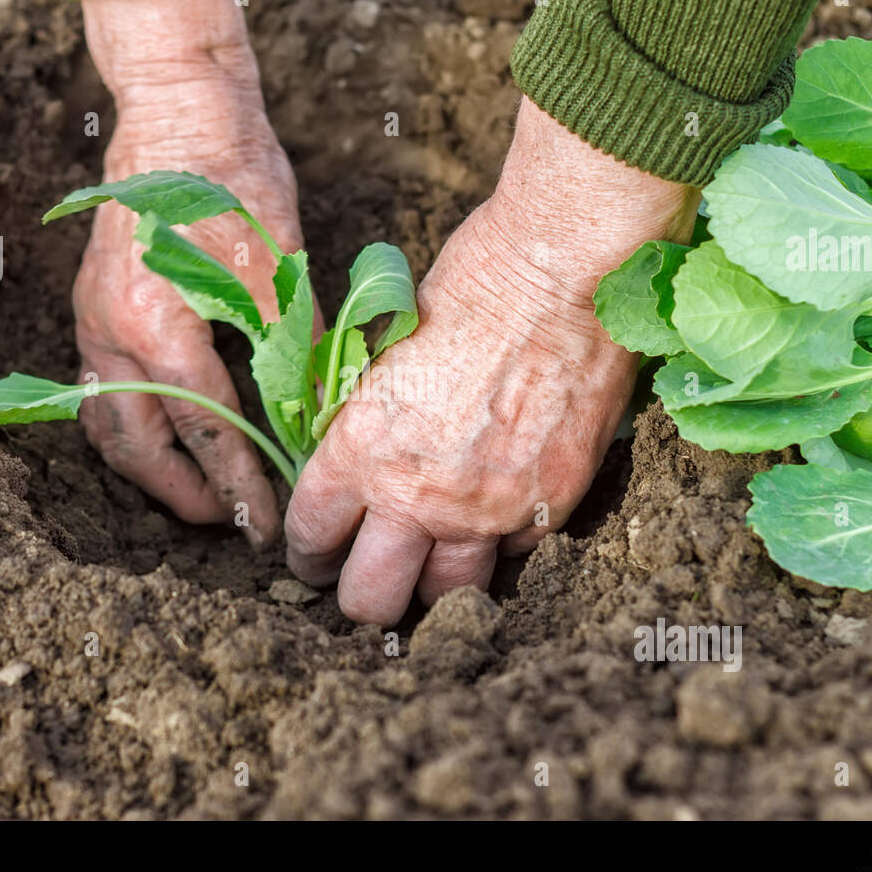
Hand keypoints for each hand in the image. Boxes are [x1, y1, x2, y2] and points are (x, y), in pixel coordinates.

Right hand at [73, 0, 302, 548]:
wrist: (179, 110)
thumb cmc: (232, 175)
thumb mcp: (277, 263)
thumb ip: (291, 348)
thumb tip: (318, 417)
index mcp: (154, 321)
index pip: (202, 426)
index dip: (236, 480)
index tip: (264, 523)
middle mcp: (109, 329)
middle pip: (136, 442)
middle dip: (183, 492)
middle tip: (231, 523)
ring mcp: (94, 319)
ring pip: (108, 422)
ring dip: (151, 468)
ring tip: (199, 494)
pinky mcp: (97, 308)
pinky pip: (102, 390)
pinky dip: (136, 427)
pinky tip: (173, 439)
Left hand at [285, 98, 699, 623]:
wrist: (563, 272)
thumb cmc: (470, 288)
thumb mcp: (386, 358)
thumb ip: (368, 430)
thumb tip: (357, 468)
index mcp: (361, 451)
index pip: (311, 538)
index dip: (308, 553)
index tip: (317, 555)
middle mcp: (417, 496)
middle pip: (370, 600)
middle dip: (361, 595)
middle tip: (368, 575)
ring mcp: (488, 511)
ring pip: (448, 596)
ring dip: (435, 582)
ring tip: (434, 561)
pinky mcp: (549, 505)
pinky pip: (514, 553)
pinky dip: (502, 541)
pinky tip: (498, 509)